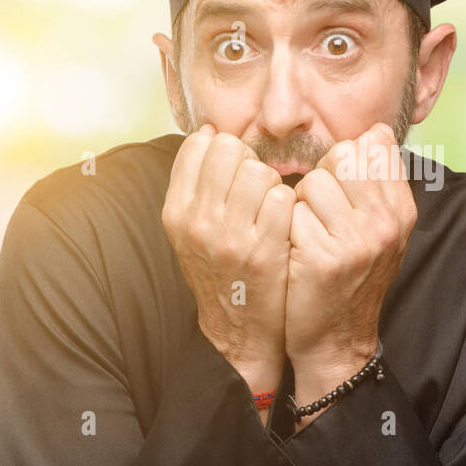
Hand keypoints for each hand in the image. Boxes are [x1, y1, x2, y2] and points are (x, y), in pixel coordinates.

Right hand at [162, 124, 295, 403]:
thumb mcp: (190, 231)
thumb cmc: (220, 272)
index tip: (233, 170)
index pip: (200, 144)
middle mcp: (197, 221)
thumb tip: (211, 132)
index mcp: (175, 211)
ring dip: (272, 183)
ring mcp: (230, 236)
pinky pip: (283, 198)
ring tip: (270, 207)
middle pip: (230, 149)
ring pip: (259, 170)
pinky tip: (284, 224)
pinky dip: (289, 206)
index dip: (224, 148)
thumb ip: (195, 184)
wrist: (239, 332)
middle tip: (255, 189)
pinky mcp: (264, 250)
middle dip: (249, 161)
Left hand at [285, 123, 416, 421]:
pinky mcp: (324, 258)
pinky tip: (297, 254)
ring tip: (309, 235)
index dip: (345, 160)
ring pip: (312, 181)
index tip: (342, 191)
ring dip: (300, 204)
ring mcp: (358, 240)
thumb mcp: (380, 229)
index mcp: (402, 210)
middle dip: (322, 178)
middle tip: (322, 217)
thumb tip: (375, 131)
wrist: (337, 339)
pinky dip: (286, 229)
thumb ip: (379, 182)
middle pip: (342, 156)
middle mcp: (387, 222)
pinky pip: (292, 212)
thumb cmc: (351, 277)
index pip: (373, 144)